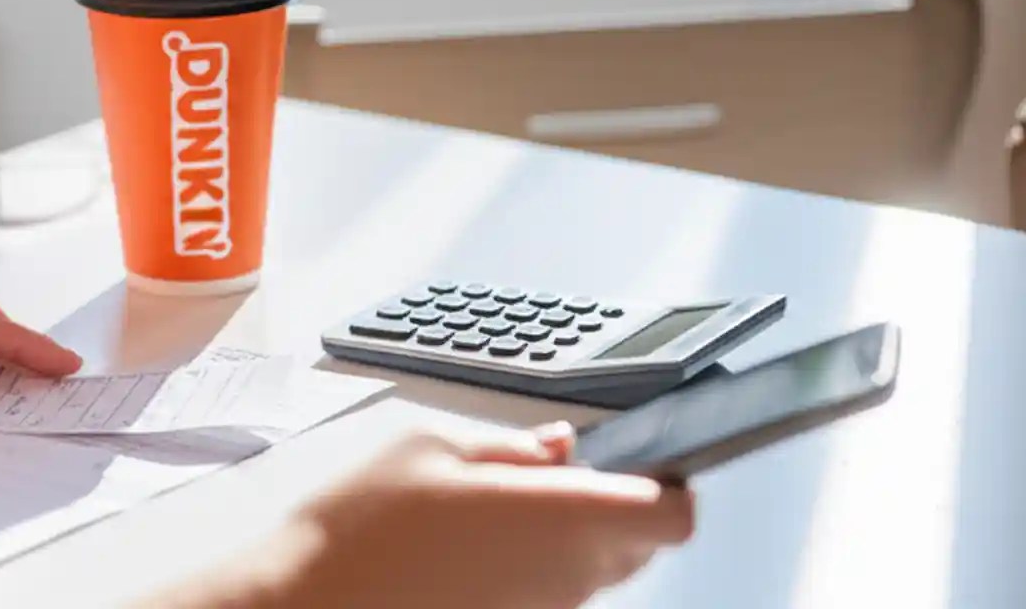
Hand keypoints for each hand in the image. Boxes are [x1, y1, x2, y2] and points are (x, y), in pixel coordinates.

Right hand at [155, 424, 693, 608]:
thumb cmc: (364, 528)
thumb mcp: (433, 447)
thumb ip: (512, 446)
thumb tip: (560, 447)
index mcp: (562, 518)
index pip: (673, 515)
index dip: (668, 482)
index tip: (640, 460)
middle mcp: (568, 577)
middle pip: (639, 544)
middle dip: (614, 504)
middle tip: (553, 473)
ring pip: (595, 570)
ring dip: (571, 535)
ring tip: (499, 506)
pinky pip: (550, 591)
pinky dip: (535, 566)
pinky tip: (476, 544)